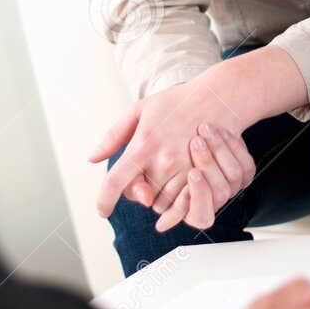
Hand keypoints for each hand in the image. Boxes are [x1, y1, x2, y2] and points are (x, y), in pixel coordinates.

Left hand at [92, 80, 252, 221]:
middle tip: (148, 172)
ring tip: (166, 173)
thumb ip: (113, 136)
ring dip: (159, 197)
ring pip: (162, 204)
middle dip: (140, 191)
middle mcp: (163, 161)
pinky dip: (178, 201)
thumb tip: (92, 158)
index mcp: (143, 145)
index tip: (103, 210)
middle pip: (141, 197)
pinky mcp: (204, 175)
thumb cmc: (176, 102)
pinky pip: (185, 204)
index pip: (115, 183)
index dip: (104, 201)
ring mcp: (185, 170)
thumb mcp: (139, 110)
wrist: (217, 98)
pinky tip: (178, 186)